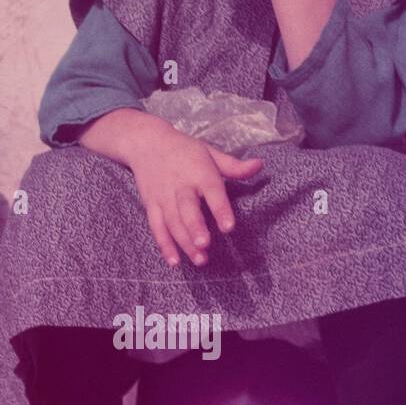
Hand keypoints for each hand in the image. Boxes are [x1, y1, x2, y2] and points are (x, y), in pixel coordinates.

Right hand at [127, 128, 262, 267]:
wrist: (146, 142)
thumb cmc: (184, 150)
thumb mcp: (209, 152)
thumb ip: (233, 166)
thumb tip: (260, 165)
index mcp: (198, 171)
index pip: (211, 191)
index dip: (220, 209)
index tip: (228, 227)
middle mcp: (180, 186)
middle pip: (186, 209)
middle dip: (195, 227)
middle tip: (205, 244)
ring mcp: (163, 197)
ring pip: (172, 222)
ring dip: (184, 242)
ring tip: (199, 259)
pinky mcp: (150, 205)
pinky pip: (156, 227)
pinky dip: (164, 245)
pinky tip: (175, 261)